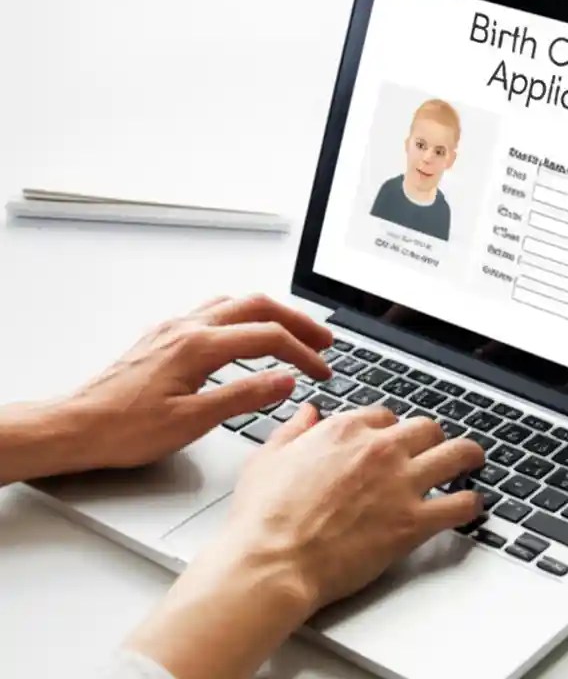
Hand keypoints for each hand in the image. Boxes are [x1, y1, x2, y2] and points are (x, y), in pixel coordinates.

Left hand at [63, 294, 333, 472]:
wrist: (76, 427)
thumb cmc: (124, 429)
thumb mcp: (193, 421)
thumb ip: (244, 396)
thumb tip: (284, 381)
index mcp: (197, 346)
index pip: (268, 338)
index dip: (302, 354)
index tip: (321, 371)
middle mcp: (186, 328)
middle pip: (257, 306)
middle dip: (297, 321)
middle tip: (324, 340)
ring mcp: (173, 328)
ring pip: (235, 303)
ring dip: (271, 314)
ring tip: (294, 332)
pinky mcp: (164, 337)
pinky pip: (214, 312)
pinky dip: (244, 317)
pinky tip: (248, 334)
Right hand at [125, 405, 484, 678]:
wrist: (272, 562)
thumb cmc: (262, 519)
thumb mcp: (267, 459)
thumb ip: (293, 431)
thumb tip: (308, 412)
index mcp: (344, 431)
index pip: (385, 416)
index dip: (392, 429)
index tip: (394, 441)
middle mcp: (379, 450)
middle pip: (427, 429)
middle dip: (433, 439)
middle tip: (437, 449)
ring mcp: (401, 484)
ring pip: (456, 455)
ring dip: (468, 458)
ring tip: (472, 463)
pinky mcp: (414, 522)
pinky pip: (461, 504)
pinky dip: (471, 504)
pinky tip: (470, 507)